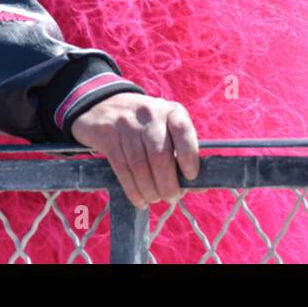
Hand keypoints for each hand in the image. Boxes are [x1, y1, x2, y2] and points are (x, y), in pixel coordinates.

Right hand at [70, 93, 199, 208]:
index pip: (183, 131)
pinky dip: (133, 190)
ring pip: (139, 165)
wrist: (106, 107)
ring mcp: (126, 124)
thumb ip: (183, 154)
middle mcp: (149, 114)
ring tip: (155, 199)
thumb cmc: (147, 125)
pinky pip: (122, 169)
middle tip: (172, 198)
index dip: (189, 156)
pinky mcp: (107, 135)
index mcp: (171, 111)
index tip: (191, 177)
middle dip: (168, 183)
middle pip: (159, 155)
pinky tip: (140, 200)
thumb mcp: (167, 129)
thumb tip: (201, 187)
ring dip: (150, 189)